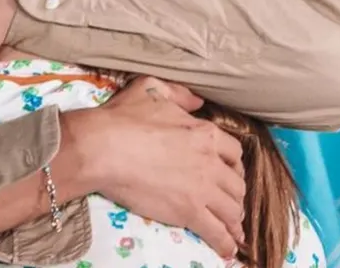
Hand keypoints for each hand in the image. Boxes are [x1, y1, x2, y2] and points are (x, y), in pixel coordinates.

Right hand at [80, 77, 245, 258]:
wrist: (102, 148)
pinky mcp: (188, 212)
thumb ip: (179, 94)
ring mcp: (202, 189)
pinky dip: (225, 242)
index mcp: (204, 133)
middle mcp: (210, 161)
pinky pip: (217, 232)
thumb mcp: (151, 89)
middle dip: (235, 194)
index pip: (234, 152)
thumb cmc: (121, 118)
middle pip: (237, 184)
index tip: (226, 172)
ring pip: (232, 209)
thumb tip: (198, 101)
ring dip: (233, 219)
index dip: (232, 164)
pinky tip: (227, 249)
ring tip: (231, 228)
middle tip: (228, 201)